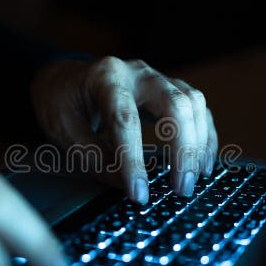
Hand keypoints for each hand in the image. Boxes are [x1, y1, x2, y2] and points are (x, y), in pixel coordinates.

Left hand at [31, 56, 217, 202]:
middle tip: (180, 189)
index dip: (133, 159)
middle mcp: (137, 72)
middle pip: (173, 103)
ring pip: (192, 103)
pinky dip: (205, 136)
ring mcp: (157, 78)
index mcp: (104, 77)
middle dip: (182, 149)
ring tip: (193, 180)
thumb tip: (126, 185)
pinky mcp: (169, 89)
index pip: (124, 118)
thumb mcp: (63, 131)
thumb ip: (94, 158)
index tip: (139, 193)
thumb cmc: (61, 104)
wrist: (64, 79)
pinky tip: (203, 164)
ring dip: (198, 144)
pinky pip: (198, 108)